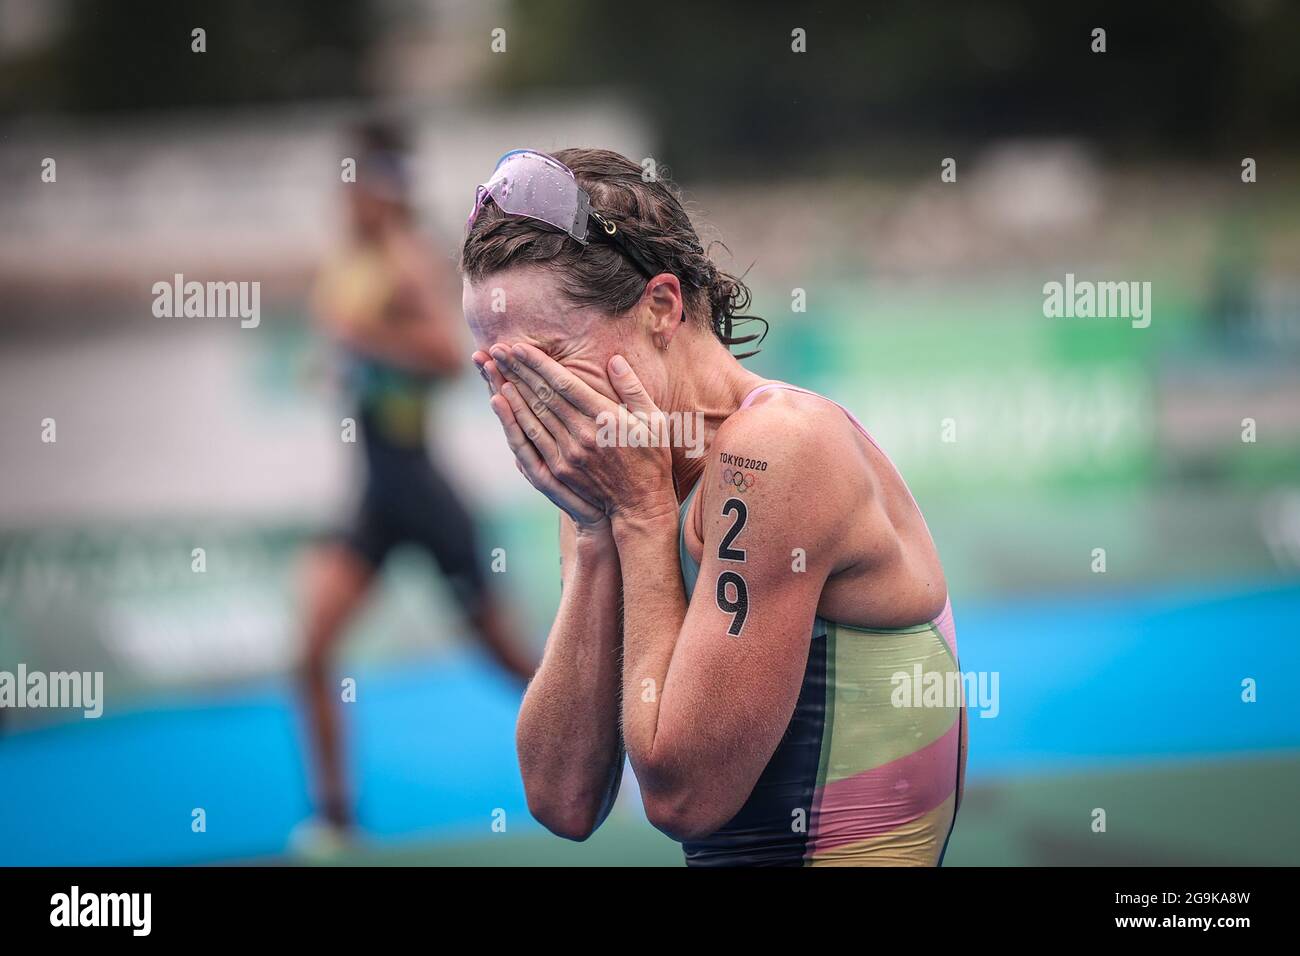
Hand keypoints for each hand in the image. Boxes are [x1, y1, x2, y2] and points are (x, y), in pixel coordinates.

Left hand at [485, 343, 677, 522]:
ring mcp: (568, 454)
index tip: (519, 346)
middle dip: (518, 369)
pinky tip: (501, 402)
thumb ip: (632, 388)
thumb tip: (615, 360)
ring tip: (494, 369)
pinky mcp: (558, 469)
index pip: (564, 383)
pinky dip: (514, 417)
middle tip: (498, 349)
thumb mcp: (654, 419)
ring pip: (533, 414)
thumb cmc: (650, 459)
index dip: (539, 363)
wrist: (639, 506)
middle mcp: (583, 434)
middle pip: (543, 395)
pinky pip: (531, 438)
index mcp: (606, 417)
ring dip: (511, 389)